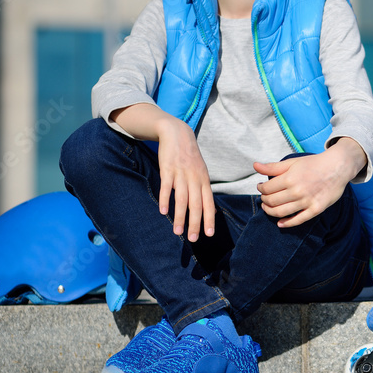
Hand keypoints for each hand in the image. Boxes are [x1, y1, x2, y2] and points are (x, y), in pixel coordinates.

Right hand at [155, 117, 215, 241]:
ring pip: (182, 199)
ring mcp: (181, 174)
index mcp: (204, 180)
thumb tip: (206, 208)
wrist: (177, 133)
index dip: (209, 219)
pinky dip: (165, 199)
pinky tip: (163, 212)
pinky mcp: (168, 169)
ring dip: (180, 217)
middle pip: (196, 205)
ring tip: (177, 232)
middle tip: (192, 239)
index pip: (209, 203)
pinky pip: (167, 187)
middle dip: (195, 223)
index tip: (209, 234)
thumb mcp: (200, 171)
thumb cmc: (190, 156)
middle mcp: (195, 179)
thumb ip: (202, 188)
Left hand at [254, 138, 366, 227]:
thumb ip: (273, 167)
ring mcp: (307, 201)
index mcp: (289, 178)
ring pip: (281, 212)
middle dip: (264, 200)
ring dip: (271, 212)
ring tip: (268, 208)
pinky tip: (280, 223)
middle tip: (264, 198)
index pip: (267, 188)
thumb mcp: (292, 162)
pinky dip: (287, 223)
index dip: (261, 189)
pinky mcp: (316, 209)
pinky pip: (299, 220)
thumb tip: (255, 166)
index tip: (261, 188)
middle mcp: (297, 191)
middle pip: (271, 201)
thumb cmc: (314, 164)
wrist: (337, 167)